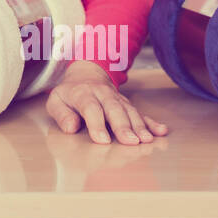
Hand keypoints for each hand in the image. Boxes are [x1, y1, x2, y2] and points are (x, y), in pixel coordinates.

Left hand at [45, 60, 167, 145]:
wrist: (87, 75)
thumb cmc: (69, 94)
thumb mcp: (56, 101)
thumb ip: (61, 114)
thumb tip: (70, 128)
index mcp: (83, 93)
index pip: (91, 108)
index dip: (96, 124)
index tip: (102, 140)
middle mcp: (103, 95)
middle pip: (114, 109)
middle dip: (123, 126)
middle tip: (130, 142)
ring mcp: (118, 99)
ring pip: (129, 111)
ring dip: (139, 126)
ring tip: (147, 140)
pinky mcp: (128, 105)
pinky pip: (141, 112)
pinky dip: (151, 122)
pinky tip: (161, 131)